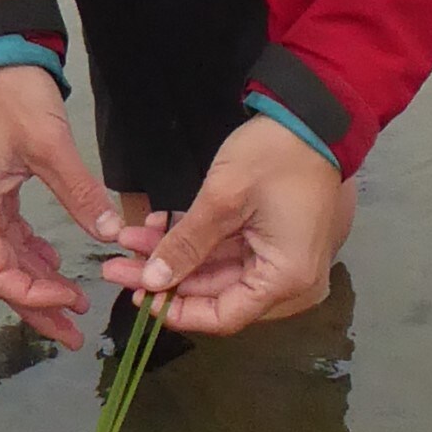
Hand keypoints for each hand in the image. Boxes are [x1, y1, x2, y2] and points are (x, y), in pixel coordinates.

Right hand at [0, 67, 119, 350]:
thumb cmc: (10, 95)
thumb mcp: (48, 144)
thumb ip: (78, 192)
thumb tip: (110, 234)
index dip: (31, 295)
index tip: (72, 298)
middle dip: (36, 306)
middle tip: (74, 333)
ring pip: (6, 259)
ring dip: (37, 284)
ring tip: (74, 305)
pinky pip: (11, 235)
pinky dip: (34, 255)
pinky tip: (59, 264)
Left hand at [102, 114, 351, 337]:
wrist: (313, 115)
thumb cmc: (275, 155)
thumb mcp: (222, 200)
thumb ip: (186, 246)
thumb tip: (151, 282)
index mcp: (286, 278)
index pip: (224, 316)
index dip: (176, 311)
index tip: (138, 296)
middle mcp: (289, 279)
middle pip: (218, 293)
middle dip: (166, 276)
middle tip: (118, 264)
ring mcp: (283, 259)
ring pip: (218, 270)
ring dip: (175, 256)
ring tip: (130, 239)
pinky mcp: (275, 239)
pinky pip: (231, 251)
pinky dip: (197, 242)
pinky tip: (158, 228)